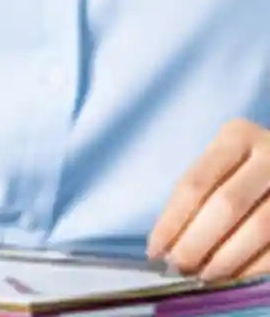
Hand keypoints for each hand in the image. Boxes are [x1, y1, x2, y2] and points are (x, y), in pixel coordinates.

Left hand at [149, 119, 269, 280]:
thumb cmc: (247, 168)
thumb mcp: (223, 164)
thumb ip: (198, 194)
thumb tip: (166, 244)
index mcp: (237, 136)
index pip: (195, 183)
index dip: (172, 221)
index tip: (155, 250)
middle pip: (225, 206)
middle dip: (197, 243)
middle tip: (179, 267)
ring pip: (258, 228)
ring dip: (225, 259)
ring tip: (204, 276)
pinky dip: (253, 268)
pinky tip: (234, 278)